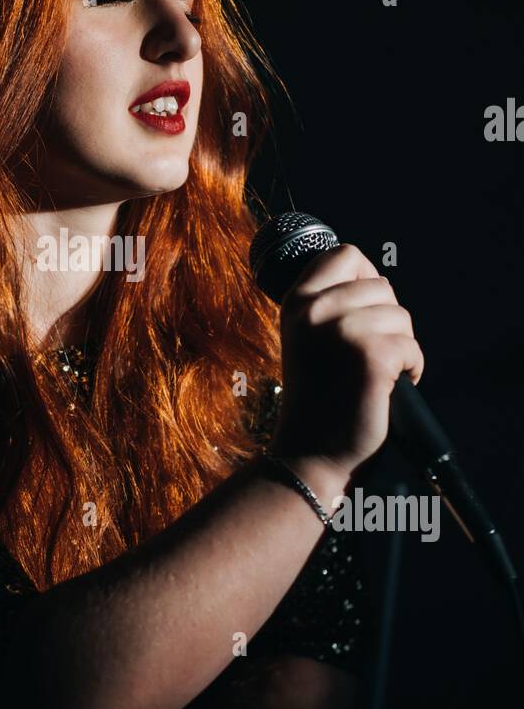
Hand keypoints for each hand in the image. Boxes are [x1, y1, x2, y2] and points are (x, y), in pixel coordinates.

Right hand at [267, 244, 423, 491]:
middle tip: (366, 355)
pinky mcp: (372, 357)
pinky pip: (412, 348)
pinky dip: (411, 370)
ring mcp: (343, 331)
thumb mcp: (307, 336)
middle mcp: (315, 310)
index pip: (346, 254)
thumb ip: (329, 303)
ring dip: (399, 347)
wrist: (309, 454)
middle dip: (387, 320)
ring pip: (401, 316)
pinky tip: (387, 389)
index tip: (364, 312)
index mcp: (296, 301)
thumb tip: (372, 277)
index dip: (366, 278)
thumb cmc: (316, 398)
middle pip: (382, 285)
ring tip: (374, 374)